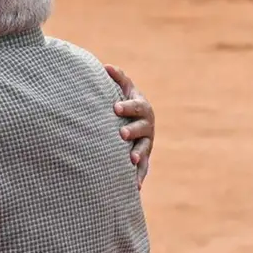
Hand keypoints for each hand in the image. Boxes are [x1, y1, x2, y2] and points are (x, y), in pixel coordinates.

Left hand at [105, 64, 154, 189]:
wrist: (133, 122)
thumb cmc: (124, 103)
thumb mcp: (123, 89)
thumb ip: (118, 78)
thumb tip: (105, 66)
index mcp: (142, 107)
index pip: (136, 106)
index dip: (127, 106)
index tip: (115, 107)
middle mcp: (147, 125)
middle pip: (143, 128)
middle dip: (133, 130)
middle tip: (121, 134)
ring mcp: (146, 142)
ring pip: (144, 148)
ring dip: (139, 153)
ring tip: (130, 159)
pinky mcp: (143, 158)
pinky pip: (143, 169)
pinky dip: (139, 177)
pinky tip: (134, 187)